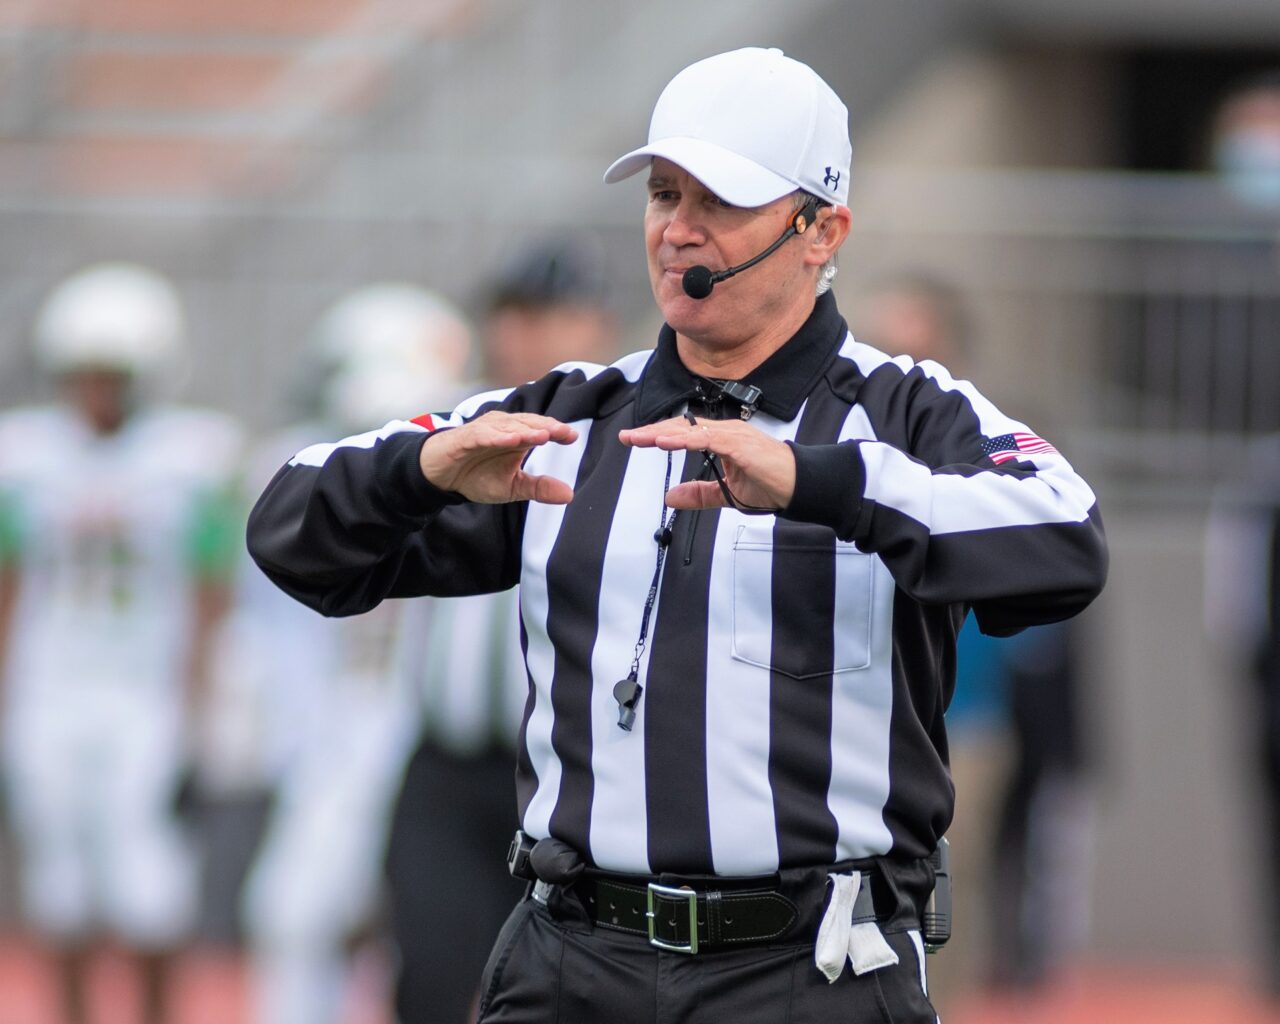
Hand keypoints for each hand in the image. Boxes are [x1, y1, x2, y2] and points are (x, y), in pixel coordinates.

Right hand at [419, 411, 577, 504]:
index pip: (541, 429)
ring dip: (525, 430)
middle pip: (528, 424)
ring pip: (508, 427)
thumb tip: (569, 495)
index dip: (556, 431)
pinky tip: (509, 440)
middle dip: (546, 427)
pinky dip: (495, 436)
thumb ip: (539, 488)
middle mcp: (503, 428)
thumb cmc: (477, 475)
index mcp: (518, 436)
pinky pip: (482, 434)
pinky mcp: (465, 437)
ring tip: (541, 436)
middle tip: (564, 432)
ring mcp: (485, 431)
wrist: (441, 476)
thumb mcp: (513, 487)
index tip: (572, 436)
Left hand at [618, 415, 795, 510]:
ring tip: (640, 438)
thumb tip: (670, 497)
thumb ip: (699, 494)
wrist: (799, 487)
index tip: (633, 440)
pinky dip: (685, 439)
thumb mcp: (725, 494)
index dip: (656, 435)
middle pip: (681, 427)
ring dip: (663, 433)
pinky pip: (707, 438)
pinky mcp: (740, 444)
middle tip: (627, 437)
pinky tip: (666, 442)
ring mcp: (732, 435)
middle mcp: (724, 432)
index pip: (682, 433)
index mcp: (720, 439)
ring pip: (690, 430)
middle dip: (652, 431)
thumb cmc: (769, 484)